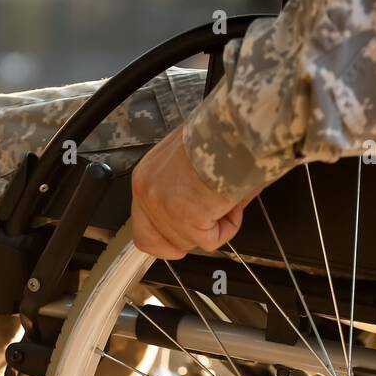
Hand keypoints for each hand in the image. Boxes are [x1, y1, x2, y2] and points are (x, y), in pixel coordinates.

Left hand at [130, 126, 253, 258]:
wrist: (230, 133)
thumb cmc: (215, 135)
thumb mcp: (185, 155)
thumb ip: (180, 181)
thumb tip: (195, 199)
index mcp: (145, 178)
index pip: (141, 226)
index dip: (164, 236)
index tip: (182, 235)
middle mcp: (147, 195)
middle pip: (158, 243)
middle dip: (187, 239)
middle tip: (209, 227)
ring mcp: (164, 210)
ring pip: (190, 241)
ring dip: (215, 224)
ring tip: (227, 196)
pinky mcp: (187, 222)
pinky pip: (211, 241)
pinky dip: (228, 226)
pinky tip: (233, 203)